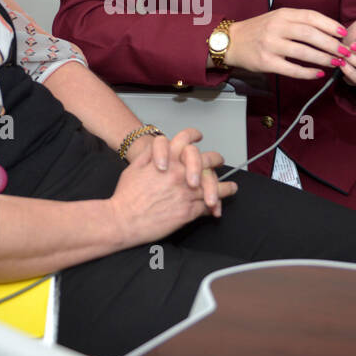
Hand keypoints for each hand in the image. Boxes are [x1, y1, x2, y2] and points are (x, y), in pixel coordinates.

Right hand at [111, 132, 235, 245]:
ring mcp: (186, 193)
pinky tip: (217, 206)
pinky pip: (207, 207)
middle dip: (216, 160)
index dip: (194, 135)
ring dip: (225, 188)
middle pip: (207, 161)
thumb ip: (150, 155)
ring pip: (214, 187)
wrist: (124, 220)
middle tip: (219, 162)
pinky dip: (214, 206)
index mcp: (167, 160)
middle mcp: (180, 174)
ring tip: (231, 188)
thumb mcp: (135, 167)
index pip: (186, 139)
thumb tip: (160, 148)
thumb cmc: (126, 197)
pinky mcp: (188, 212)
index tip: (199, 137)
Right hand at [223, 8, 350, 78]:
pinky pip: (291, 69)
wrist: (232, 42)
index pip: (311, 17)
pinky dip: (307, 72)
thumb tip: (329, 31)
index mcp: (282, 14)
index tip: (343, 33)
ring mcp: (271, 45)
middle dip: (331, 44)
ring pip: (303, 52)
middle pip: (310, 34)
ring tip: (336, 63)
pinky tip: (318, 74)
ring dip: (323, 59)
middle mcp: (276, 28)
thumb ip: (299, 22)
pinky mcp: (266, 62)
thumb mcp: (277, 18)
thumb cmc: (259, 30)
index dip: (329, 25)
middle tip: (344, 51)